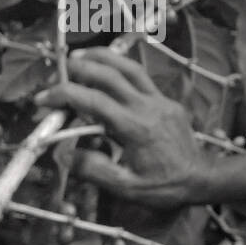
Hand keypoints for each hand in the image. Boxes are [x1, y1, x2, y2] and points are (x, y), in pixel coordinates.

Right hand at [33, 47, 211, 208]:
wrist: (202, 178)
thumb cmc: (166, 187)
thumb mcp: (127, 187)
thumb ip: (94, 170)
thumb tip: (63, 154)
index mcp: (135, 128)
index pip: (93, 101)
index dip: (63, 95)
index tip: (43, 100)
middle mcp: (148, 107)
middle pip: (110, 74)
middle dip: (79, 68)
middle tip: (57, 73)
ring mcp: (160, 101)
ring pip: (129, 67)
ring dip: (102, 58)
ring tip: (78, 57)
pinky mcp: (167, 101)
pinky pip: (141, 77)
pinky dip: (120, 69)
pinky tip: (106, 71)